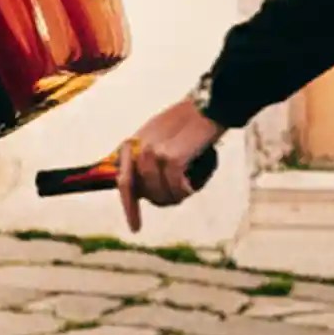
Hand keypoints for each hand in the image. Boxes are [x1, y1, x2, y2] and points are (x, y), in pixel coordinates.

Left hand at [117, 98, 226, 231]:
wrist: (209, 106)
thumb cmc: (188, 124)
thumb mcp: (158, 138)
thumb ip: (146, 160)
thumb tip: (146, 190)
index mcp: (131, 145)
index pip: (123, 182)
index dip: (129, 208)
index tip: (135, 228)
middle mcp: (137, 149)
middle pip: (141, 191)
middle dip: (158, 201)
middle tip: (175, 199)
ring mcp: (152, 153)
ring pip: (157, 192)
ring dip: (174, 197)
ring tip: (187, 190)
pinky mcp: (170, 157)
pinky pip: (174, 187)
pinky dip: (184, 191)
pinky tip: (191, 188)